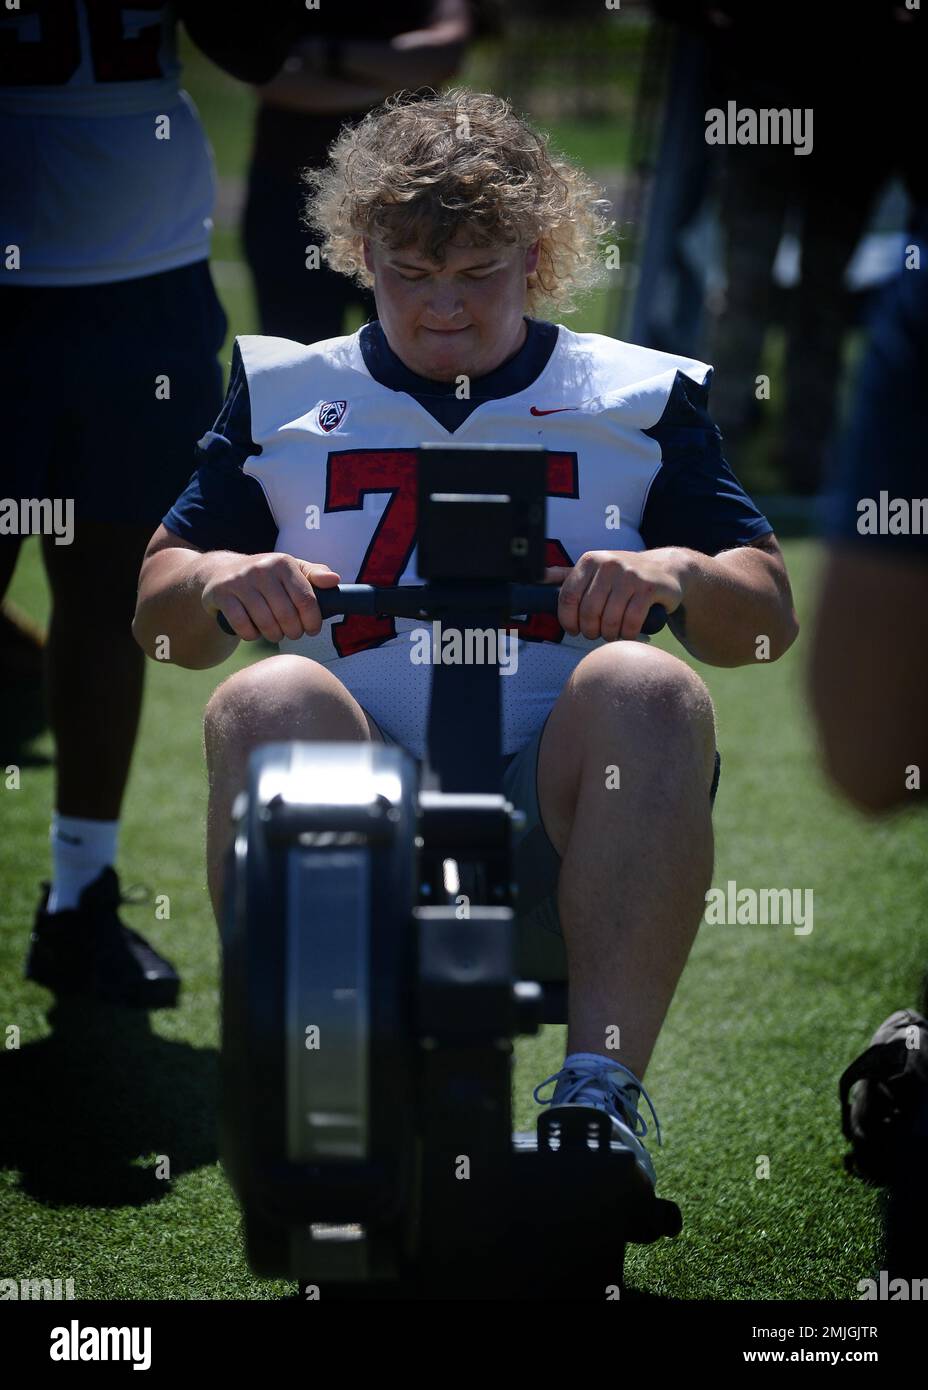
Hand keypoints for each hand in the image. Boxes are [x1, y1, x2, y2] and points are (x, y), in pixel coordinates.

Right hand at [201, 553, 340, 641]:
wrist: (221, 571)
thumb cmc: (266, 576)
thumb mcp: (291, 570)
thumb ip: (315, 575)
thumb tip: (335, 580)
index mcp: (284, 563)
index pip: (306, 600)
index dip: (313, 621)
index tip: (312, 629)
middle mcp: (262, 569)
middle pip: (287, 616)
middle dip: (294, 632)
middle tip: (292, 633)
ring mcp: (240, 581)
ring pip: (266, 623)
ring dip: (274, 635)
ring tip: (276, 633)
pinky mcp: (221, 594)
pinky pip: (243, 626)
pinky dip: (251, 635)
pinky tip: (255, 632)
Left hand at [544, 548, 689, 640]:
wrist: (666, 568)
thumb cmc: (624, 575)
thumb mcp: (595, 570)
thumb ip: (567, 576)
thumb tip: (538, 577)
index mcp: (590, 560)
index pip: (568, 597)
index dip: (568, 620)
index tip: (573, 630)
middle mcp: (609, 564)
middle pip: (588, 611)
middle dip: (590, 630)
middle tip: (596, 633)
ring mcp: (630, 575)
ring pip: (609, 619)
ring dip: (609, 634)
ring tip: (612, 633)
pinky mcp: (649, 588)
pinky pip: (631, 621)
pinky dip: (627, 633)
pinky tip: (628, 632)